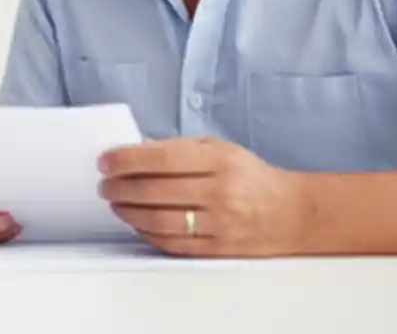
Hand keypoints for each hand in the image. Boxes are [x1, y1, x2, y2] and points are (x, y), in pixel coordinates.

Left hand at [97, 138, 314, 256]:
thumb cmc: (250, 177)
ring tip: (116, 203)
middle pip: (154, 190)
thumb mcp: (219, 149)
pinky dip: (147, 234)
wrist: (290, 212)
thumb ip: (179, 149)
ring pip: (158, 220)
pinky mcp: (217, 249)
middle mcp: (220, 192)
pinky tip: (136, 224)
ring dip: (127, 212)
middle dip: (119, 187)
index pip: (161, 157)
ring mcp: (219, 223)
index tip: (106, 161)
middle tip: (105, 184)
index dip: (126, 159)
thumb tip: (134, 152)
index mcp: (219, 161)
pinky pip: (171, 244)